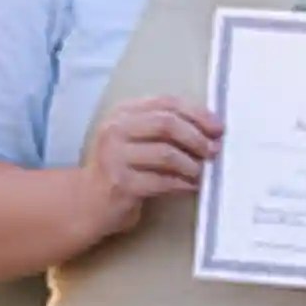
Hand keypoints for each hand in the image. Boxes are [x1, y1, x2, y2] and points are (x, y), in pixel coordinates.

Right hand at [78, 96, 222, 236]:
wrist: (88, 202)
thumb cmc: (121, 168)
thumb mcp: (136, 138)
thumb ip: (163, 127)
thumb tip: (209, 130)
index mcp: (123, 112)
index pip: (166, 103)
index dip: (197, 113)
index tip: (217, 127)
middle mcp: (116, 130)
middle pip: (167, 124)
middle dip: (197, 137)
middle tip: (213, 150)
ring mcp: (115, 157)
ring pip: (166, 153)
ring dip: (191, 164)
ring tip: (201, 171)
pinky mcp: (120, 184)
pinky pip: (162, 181)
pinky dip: (183, 184)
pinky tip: (191, 186)